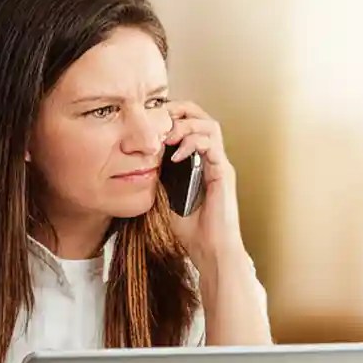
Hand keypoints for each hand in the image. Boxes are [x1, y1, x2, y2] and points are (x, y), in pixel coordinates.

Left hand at [162, 100, 245, 272]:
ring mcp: (220, 165)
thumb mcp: (165, 198)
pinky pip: (212, 146)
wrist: (210, 251)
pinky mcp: (224, 174)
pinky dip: (193, 144)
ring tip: (167, 135)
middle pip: (202, 117)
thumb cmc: (191, 231)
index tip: (150, 122)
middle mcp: (212, 159)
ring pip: (210, 125)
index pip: (189, 125)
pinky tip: (176, 155)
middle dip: (180, 111)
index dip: (171, 117)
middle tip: (159, 118)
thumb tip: (138, 163)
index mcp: (199, 162)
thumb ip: (157, 179)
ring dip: (186, 125)